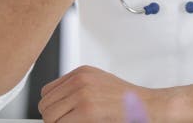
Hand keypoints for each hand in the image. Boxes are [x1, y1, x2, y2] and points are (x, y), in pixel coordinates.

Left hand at [38, 65, 165, 121]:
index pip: (47, 91)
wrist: (147, 106)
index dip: (51, 107)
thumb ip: (78, 88)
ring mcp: (82, 94)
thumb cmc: (127, 100)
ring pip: (49, 117)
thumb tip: (57, 104)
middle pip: (45, 104)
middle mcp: (79, 80)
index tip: (58, 116)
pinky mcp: (86, 111)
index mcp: (81, 72)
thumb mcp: (99, 84)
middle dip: (52, 118)